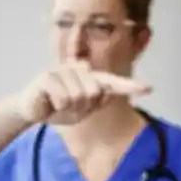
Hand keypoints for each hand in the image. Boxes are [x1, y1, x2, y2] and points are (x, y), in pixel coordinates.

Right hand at [15, 60, 150, 124]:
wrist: (32, 110)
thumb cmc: (59, 108)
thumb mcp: (81, 110)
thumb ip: (94, 101)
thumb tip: (100, 90)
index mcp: (91, 78)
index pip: (113, 83)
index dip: (131, 86)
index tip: (149, 89)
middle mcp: (79, 69)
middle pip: (94, 93)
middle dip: (81, 107)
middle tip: (68, 106)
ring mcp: (64, 70)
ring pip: (79, 97)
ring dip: (68, 107)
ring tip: (58, 103)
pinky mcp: (48, 75)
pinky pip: (63, 98)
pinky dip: (57, 106)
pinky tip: (50, 101)